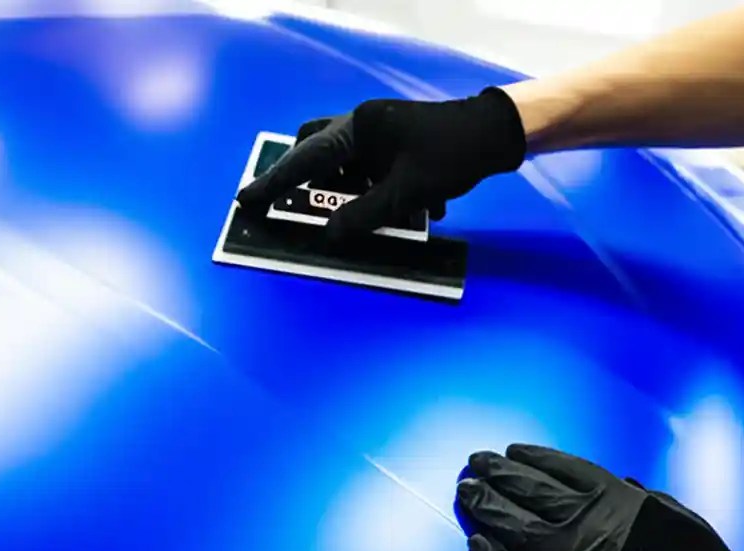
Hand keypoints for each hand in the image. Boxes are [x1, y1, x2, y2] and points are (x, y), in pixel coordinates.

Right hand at [235, 87, 526, 240]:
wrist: (497, 135)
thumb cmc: (450, 158)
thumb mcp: (405, 195)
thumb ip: (363, 216)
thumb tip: (331, 234)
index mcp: (357, 129)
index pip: (304, 160)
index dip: (273, 184)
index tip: (246, 201)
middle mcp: (364, 124)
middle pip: (321, 150)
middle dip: (314, 180)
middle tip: (308, 205)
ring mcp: (384, 131)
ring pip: (354, 162)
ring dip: (361, 192)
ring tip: (383, 216)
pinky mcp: (403, 141)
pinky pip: (380, 168)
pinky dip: (389, 191)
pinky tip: (422, 210)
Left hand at [456, 444, 743, 550]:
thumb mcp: (679, 519)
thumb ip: (643, 499)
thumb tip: (620, 486)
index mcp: (616, 499)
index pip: (561, 469)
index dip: (531, 459)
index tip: (510, 452)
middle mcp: (586, 524)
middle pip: (528, 492)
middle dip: (497, 475)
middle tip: (473, 465)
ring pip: (512, 528)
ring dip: (485, 508)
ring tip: (466, 494)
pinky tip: (475, 545)